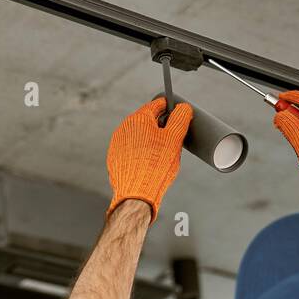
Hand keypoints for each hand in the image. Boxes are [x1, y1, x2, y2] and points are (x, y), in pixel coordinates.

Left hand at [106, 97, 192, 221]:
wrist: (136, 194)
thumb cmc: (156, 166)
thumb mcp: (174, 139)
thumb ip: (180, 119)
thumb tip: (183, 108)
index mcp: (138, 119)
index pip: (157, 104)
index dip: (170, 108)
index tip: (178, 113)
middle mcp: (124, 128)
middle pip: (147, 121)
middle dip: (161, 127)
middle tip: (173, 140)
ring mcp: (118, 143)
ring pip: (139, 136)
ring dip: (150, 141)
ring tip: (161, 156)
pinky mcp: (115, 158)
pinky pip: (131, 150)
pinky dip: (141, 153)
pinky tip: (149, 164)